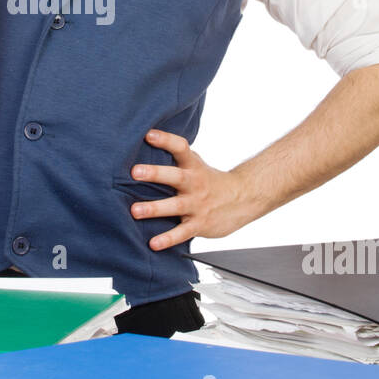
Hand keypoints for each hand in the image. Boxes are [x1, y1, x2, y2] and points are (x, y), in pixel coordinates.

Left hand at [128, 129, 251, 248]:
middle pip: (175, 176)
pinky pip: (182, 233)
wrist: (244, 198)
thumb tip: (145, 144)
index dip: (166, 140)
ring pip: (175, 206)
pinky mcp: (200, 224)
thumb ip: (175, 157)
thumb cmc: (210, 181)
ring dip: (154, 208)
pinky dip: (168, 239)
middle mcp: (195, 183)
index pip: (180, 148)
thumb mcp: (196, 164)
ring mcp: (198, 204)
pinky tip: (153, 243)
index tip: (149, 134)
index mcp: (193, 166)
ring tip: (135, 211)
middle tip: (135, 172)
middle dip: (155, 173)